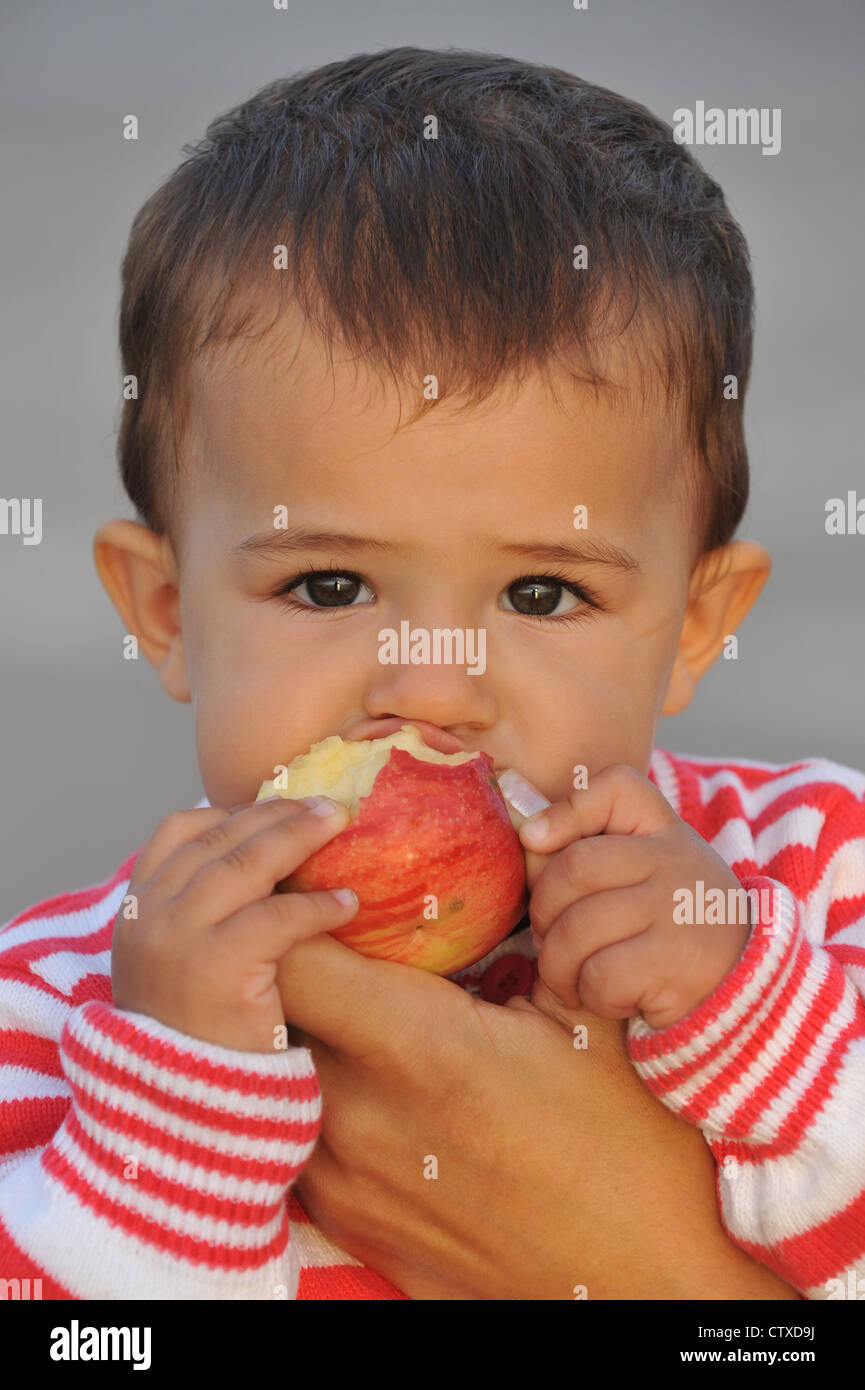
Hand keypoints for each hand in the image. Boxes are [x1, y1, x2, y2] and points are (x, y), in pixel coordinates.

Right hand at [111, 796, 358, 1050]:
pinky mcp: (217, 966)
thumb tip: (258, 857)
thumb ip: (198, 913)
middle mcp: (148, 916)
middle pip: (220, 838)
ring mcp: (177, 938)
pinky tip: (349, 904)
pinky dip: (319, 905)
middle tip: (327, 805)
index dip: (231, 812)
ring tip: (340, 826)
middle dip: (277, 814)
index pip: (177, 832)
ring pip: (248, 863)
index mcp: (133, 909)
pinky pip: (279, 916)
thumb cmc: (193, 1038)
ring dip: (300, 836)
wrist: (178, 1112)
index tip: (276, 807)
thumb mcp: (174, 963)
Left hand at [276, 934, 798, 1299]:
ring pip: (284, 1078)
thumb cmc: (625, 1138)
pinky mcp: (350, 1225)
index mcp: (419, 1048)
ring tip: (364, 1023)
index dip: (294, 919)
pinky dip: (325, 1103)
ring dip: (309, 1041)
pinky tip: (382, 1093)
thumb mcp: (579, 1013)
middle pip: (277, 1016)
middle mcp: (361, 1117)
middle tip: (342, 950)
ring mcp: (346, 1181)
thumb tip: (475, 873)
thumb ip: (511, 938)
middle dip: (296, 974)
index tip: (322, 900)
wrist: (643, 1274)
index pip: (294, 960)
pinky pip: (304, 1139)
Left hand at [519, 763, 751, 1028]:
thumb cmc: (671, 928)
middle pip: (573, 868)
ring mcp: (677, 908)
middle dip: (542, 911)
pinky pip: (600, 975)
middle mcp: (675, 860)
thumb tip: (529, 836)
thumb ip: (586, 850)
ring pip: (577, 929)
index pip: (617, 788)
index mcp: (663, 831)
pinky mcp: (675, 961)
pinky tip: (612, 998)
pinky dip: (592, 996)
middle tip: (546, 938)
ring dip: (557, 966)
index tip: (533, 838)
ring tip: (569, 978)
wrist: (744, 988)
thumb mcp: (644, 875)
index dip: (566, 809)